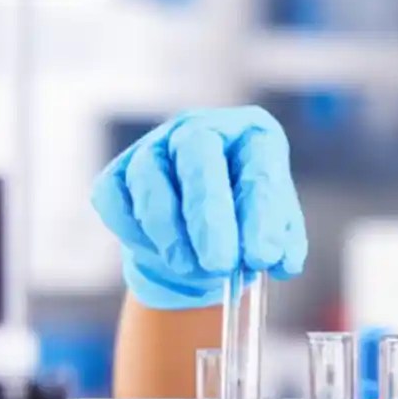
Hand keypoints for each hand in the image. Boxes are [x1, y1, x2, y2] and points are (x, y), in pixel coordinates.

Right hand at [91, 106, 306, 309]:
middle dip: (209, 213)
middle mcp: (200, 128)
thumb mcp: (273, 233)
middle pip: (197, 150)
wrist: (197, 243)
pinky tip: (159, 255)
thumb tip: (283, 262)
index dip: (262, 213)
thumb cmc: (242, 228)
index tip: (262, 258)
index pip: (258, 164)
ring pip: (149, 175)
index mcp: (251, 136)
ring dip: (170, 231)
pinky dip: (135, 232)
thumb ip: (282, 244)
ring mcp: (154, 147)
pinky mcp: (117, 174)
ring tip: (191, 269)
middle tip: (220, 264)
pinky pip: (114, 199)